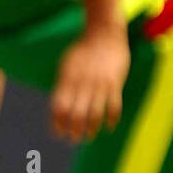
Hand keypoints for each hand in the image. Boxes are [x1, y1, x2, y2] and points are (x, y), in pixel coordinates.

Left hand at [50, 24, 129, 141]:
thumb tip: (59, 107)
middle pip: (77, 114)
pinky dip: (111, 120)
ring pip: (95, 114)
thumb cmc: (82, 49)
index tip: (57, 133)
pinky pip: (113, 107)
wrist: (104, 33)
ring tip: (89, 137)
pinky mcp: (115, 83)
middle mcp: (82, 83)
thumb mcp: (66, 64)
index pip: (59, 107)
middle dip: (74, 131)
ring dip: (91, 129)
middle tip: (74, 139)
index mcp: (68, 79)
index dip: (57, 123)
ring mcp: (100, 84)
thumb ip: (63, 85)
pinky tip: (108, 127)